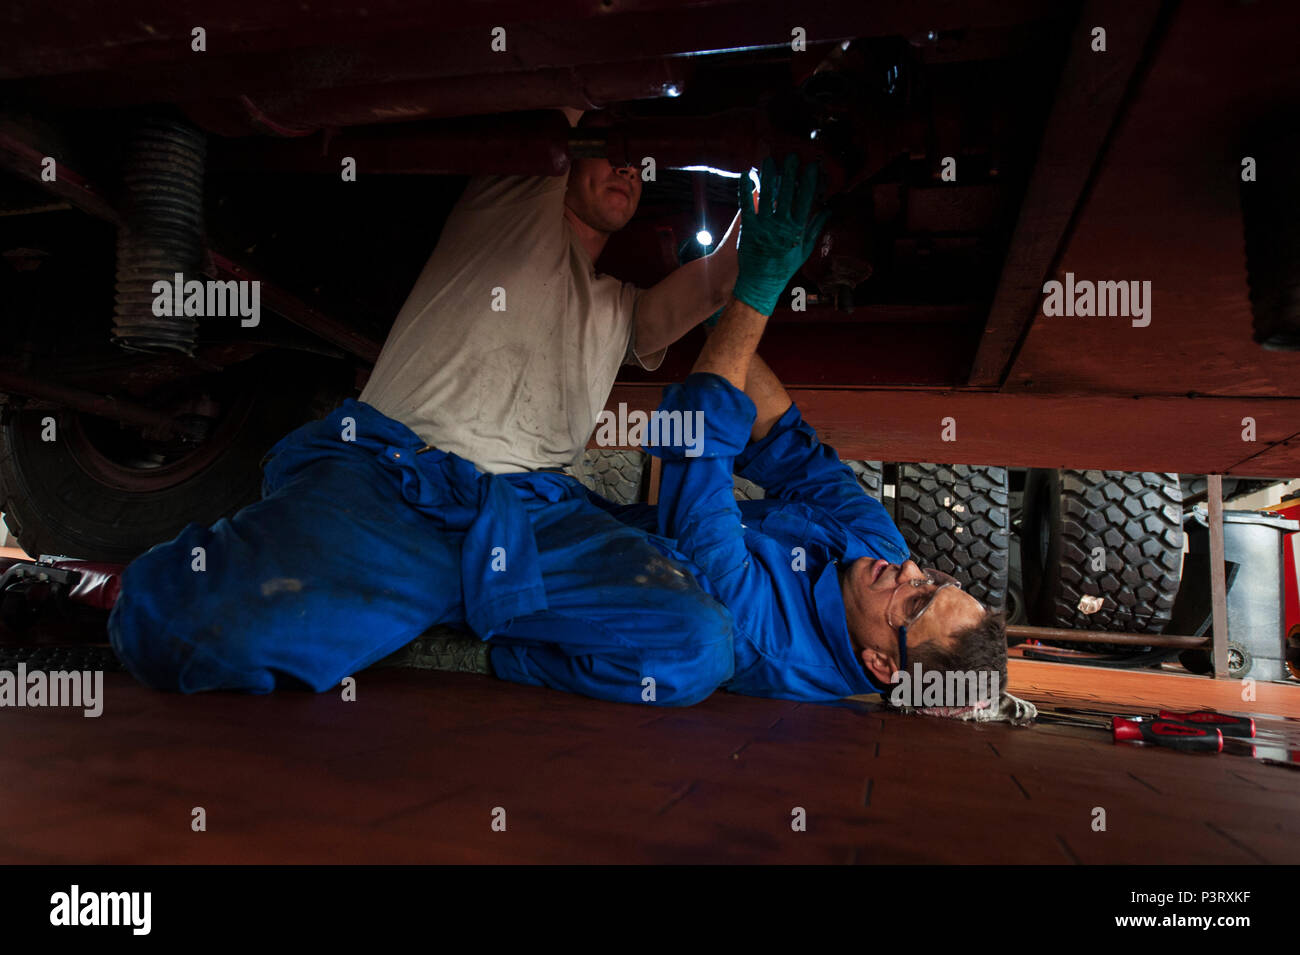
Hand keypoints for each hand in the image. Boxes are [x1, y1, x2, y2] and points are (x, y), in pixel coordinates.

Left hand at [731, 155, 828, 316]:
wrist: (761, 283)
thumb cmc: (784, 267)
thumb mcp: (805, 250)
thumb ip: (816, 228)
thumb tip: (829, 210)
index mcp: (797, 229)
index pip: (805, 199)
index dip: (809, 181)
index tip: (812, 166)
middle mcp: (781, 225)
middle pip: (787, 193)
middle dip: (789, 173)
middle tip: (791, 156)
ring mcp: (764, 226)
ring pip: (767, 195)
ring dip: (768, 175)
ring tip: (769, 160)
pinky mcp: (748, 228)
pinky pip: (746, 205)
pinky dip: (746, 189)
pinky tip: (746, 175)